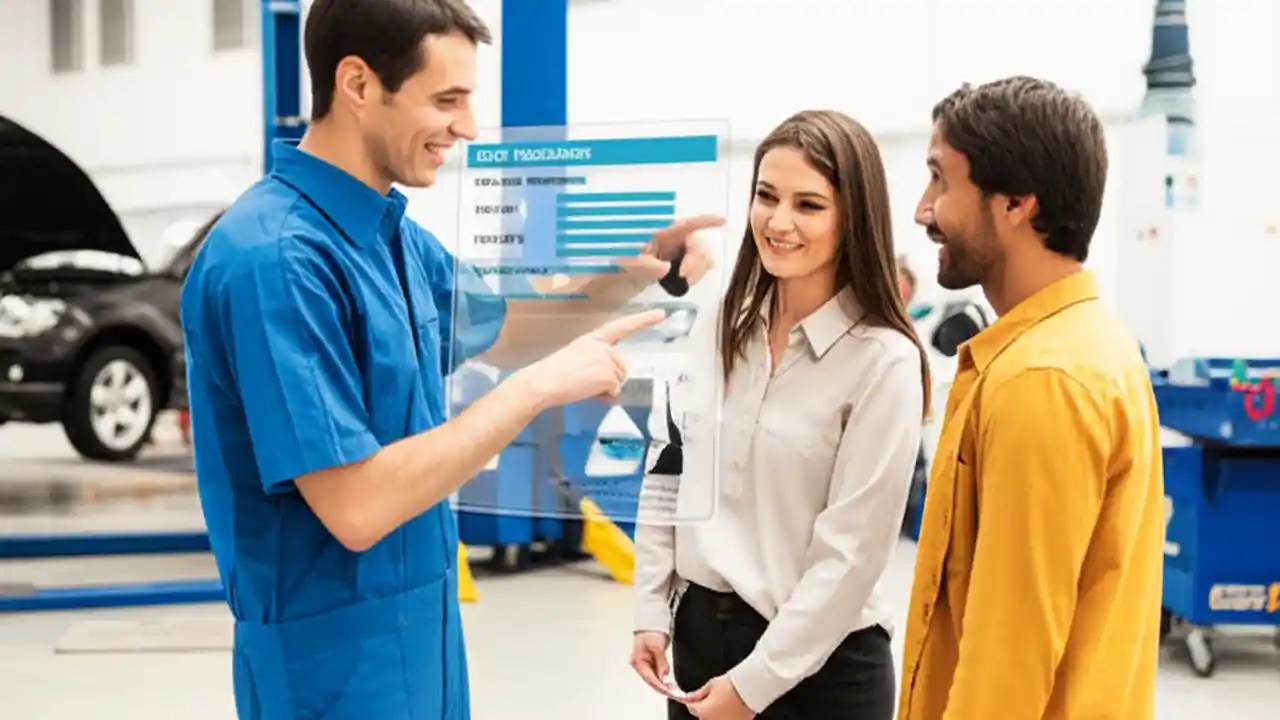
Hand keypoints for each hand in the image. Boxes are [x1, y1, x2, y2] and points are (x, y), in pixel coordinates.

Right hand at [512, 309, 665, 408]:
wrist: (543, 382)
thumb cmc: (553, 374)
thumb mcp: (577, 360)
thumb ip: (597, 364)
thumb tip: (613, 387)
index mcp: (593, 339)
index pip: (622, 327)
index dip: (643, 320)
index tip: (660, 314)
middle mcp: (603, 347)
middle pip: (622, 367)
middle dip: (610, 379)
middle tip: (584, 382)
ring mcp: (607, 360)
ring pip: (619, 380)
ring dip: (605, 388)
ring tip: (582, 385)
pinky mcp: (609, 376)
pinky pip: (615, 391)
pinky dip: (604, 396)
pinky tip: (587, 392)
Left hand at [618, 214, 723, 287]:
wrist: (615, 286)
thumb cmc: (618, 270)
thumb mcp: (626, 267)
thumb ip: (643, 266)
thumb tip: (665, 268)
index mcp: (658, 234)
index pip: (684, 225)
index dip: (703, 221)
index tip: (722, 220)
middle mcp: (671, 240)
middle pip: (697, 243)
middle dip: (697, 260)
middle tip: (686, 279)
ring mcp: (677, 252)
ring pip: (701, 256)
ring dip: (699, 269)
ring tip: (686, 283)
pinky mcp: (680, 265)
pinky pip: (698, 266)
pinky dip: (697, 273)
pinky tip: (688, 282)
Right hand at [630, 631, 674, 696]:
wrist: (653, 622)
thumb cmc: (651, 631)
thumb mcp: (657, 647)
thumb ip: (661, 663)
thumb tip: (664, 677)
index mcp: (637, 661)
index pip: (649, 678)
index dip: (660, 686)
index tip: (669, 692)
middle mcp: (640, 664)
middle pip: (651, 681)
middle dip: (663, 687)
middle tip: (674, 694)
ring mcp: (645, 664)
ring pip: (655, 679)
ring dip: (664, 684)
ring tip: (674, 691)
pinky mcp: (651, 662)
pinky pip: (657, 674)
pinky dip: (664, 679)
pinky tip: (670, 683)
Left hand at [684, 675, 754, 718]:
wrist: (751, 688)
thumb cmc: (733, 685)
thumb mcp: (711, 685)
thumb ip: (698, 694)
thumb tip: (687, 698)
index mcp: (703, 711)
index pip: (692, 707)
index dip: (694, 700)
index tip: (696, 697)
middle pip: (702, 716)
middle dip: (705, 708)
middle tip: (714, 697)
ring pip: (713, 719)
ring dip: (715, 714)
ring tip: (725, 702)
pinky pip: (726, 719)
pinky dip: (726, 716)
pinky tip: (731, 708)